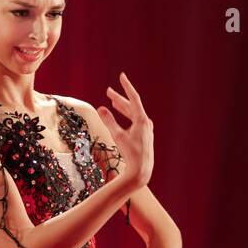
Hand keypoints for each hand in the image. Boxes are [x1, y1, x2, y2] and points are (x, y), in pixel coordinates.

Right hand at [96, 72, 153, 189]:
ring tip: (112, 101)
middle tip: (108, 91)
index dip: (126, 87)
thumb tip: (100, 108)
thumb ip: (109, 121)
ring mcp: (146, 129)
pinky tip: (121, 114)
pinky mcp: (144, 135)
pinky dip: (126, 116)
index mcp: (142, 120)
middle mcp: (146, 123)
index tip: (121, 76)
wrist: (141, 170)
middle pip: (132, 106)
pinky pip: (134, 121)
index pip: (134, 98)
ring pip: (133, 114)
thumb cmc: (130, 154)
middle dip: (119, 98)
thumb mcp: (118, 136)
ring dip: (122, 107)